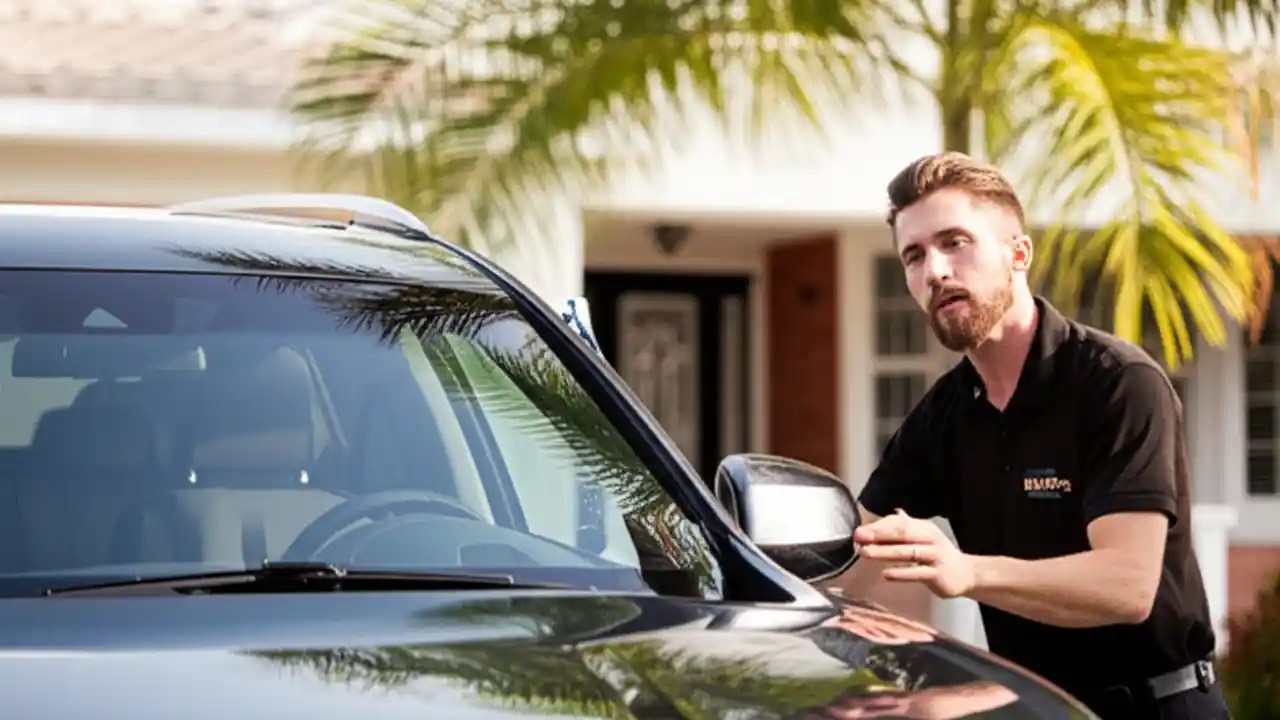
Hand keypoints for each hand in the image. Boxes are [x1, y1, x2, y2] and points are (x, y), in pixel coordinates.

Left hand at [854, 510, 975, 598]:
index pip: (899, 523)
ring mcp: (935, 556)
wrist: (966, 574)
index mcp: (924, 528)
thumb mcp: (923, 538)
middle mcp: (930, 539)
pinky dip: (901, 573)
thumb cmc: (937, 554)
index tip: (858, 532)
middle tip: (859, 538)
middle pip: (903, 533)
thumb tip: (894, 513)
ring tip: (866, 553)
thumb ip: (907, 528)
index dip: (878, 527)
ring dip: (884, 552)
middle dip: (879, 534)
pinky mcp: (937, 574)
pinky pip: (917, 573)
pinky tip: (886, 574)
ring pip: (908, 552)